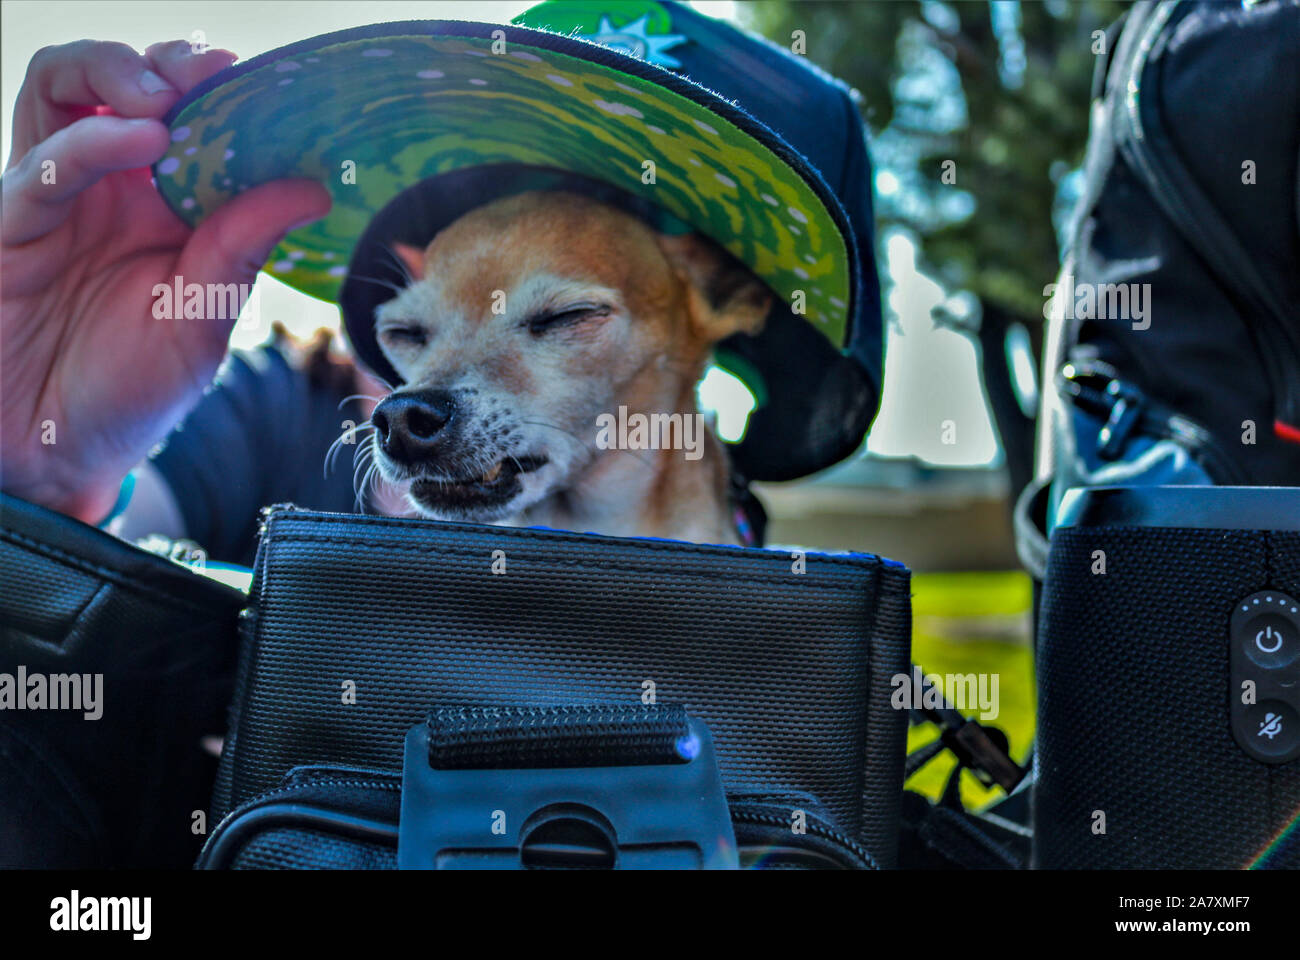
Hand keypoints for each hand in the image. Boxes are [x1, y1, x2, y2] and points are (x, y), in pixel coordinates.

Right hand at [1, 39, 330, 522]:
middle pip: (121, 83)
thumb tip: (311, 189)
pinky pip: (39, 165)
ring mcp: (54, 198)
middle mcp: (109, 188)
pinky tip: (142, 137)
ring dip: (116, 72)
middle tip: (216, 73)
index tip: (272, 88)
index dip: (224, 93)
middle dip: (169, 64)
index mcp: (164, 206)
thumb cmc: (130, 390)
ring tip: (173, 95)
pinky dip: (89, 141)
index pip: (190, 120)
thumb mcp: (203, 319)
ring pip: (62, 91)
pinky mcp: (8, 225)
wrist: (56, 452)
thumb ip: (241, 248)